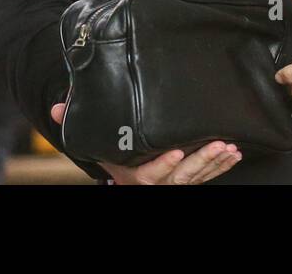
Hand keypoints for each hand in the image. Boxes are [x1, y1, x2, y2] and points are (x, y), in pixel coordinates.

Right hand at [49, 102, 241, 183]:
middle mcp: (157, 183)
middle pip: (181, 175)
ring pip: (197, 177)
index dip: (164, 163)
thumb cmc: (114, 154)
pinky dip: (221, 167)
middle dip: (200, 160)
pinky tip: (233, 155)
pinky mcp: (188, 180)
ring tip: (229, 147)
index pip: (151, 172)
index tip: (177, 150)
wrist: (125, 177)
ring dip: (215, 162)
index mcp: (134, 176)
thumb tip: (58, 107)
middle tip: (217, 145)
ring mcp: (174, 183)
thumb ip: (78, 124)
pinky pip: (207, 177)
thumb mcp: (96, 143)